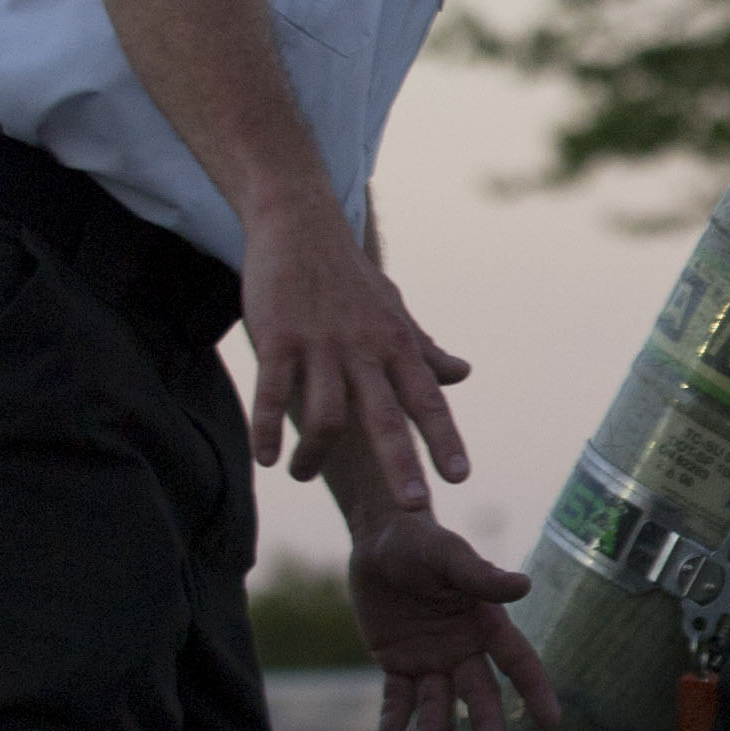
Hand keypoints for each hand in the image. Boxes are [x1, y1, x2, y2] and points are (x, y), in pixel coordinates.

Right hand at [243, 200, 472, 503]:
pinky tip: (265, 457)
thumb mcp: (394, 311)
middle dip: (400, 462)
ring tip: (302, 475)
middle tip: (412, 506)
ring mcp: (320, 344)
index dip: (445, 439)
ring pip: (325, 414)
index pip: (428, 399)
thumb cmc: (351, 276)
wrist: (300, 224)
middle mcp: (364, 349)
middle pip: (384, 414)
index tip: (459, 477)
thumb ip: (425, 349)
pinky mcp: (277, 338)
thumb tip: (464, 375)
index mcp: (397, 345)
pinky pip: (273, 392)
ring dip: (315, 455)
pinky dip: (268, 428)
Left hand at [349, 510, 558, 730]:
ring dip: (433, 729)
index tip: (551, 724)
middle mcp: (464, 649)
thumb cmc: (421, 542)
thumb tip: (524, 586)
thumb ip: (481, 576)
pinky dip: (395, 718)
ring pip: (437, 703)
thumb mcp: (449, 555)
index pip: (519, 663)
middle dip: (487, 727)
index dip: (536, 692)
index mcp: (486, 623)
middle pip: (480, 694)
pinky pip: (397, 696)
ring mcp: (431, 660)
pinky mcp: (396, 663)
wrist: (379, 539)